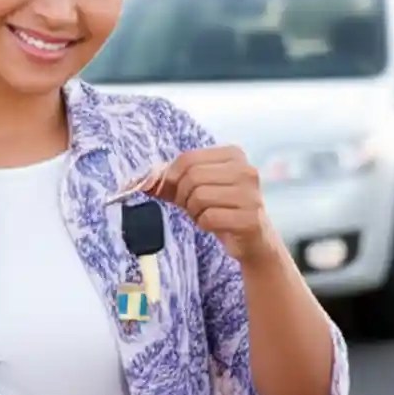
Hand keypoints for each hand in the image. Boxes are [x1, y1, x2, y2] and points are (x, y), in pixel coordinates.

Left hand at [151, 146, 281, 262]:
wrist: (254, 239)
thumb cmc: (222, 209)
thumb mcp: (197, 189)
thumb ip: (171, 181)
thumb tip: (139, 182)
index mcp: (233, 154)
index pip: (188, 158)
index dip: (172, 177)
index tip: (173, 191)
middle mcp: (246, 170)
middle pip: (192, 176)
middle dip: (183, 196)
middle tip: (191, 207)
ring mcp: (251, 194)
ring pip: (199, 197)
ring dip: (194, 212)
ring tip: (206, 215)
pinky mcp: (250, 218)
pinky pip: (210, 218)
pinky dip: (204, 224)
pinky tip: (215, 225)